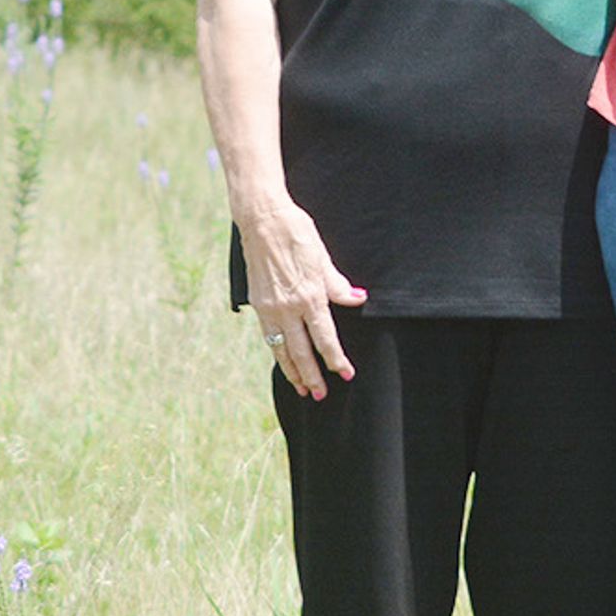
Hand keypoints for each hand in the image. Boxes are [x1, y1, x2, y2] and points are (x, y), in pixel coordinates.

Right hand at [239, 202, 367, 399]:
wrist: (262, 220)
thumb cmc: (297, 233)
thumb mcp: (322, 257)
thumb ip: (338, 284)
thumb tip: (357, 299)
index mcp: (309, 295)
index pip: (325, 337)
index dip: (336, 359)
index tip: (346, 374)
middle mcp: (288, 307)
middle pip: (302, 351)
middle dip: (312, 376)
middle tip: (320, 395)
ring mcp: (270, 307)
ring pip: (282, 348)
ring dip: (292, 371)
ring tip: (301, 388)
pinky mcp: (258, 303)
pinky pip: (269, 336)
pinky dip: (278, 353)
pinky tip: (284, 361)